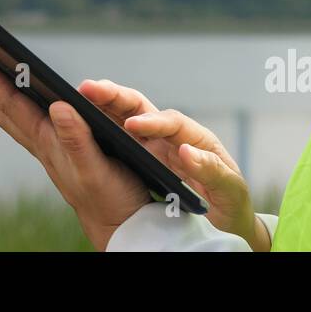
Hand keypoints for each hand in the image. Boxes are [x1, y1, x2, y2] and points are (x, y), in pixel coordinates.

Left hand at [0, 50, 151, 250]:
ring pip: (12, 117)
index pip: (10, 104)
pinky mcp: (58, 154)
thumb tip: (58, 105)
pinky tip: (18, 102)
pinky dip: (15, 106)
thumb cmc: (108, 197)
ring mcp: (47, 150)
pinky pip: (26, 124)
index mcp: (47, 141)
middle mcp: (42, 144)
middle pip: (3, 109)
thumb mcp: (95, 167)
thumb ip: (76, 138)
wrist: (116, 225)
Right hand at [78, 78, 268, 250]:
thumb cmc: (230, 205)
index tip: (133, 126)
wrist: (226, 222)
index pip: (173, 122)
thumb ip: (212, 170)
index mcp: (196, 139)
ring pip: (125, 116)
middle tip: (90, 89)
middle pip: (142, 107)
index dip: (153, 122)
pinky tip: (81, 120)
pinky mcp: (142, 159)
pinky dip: (100, 124)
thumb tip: (186, 151)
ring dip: (103, 104)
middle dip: (116, 96)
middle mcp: (172, 136)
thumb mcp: (229, 189)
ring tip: (80, 95)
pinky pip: (118, 136)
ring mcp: (155, 146)